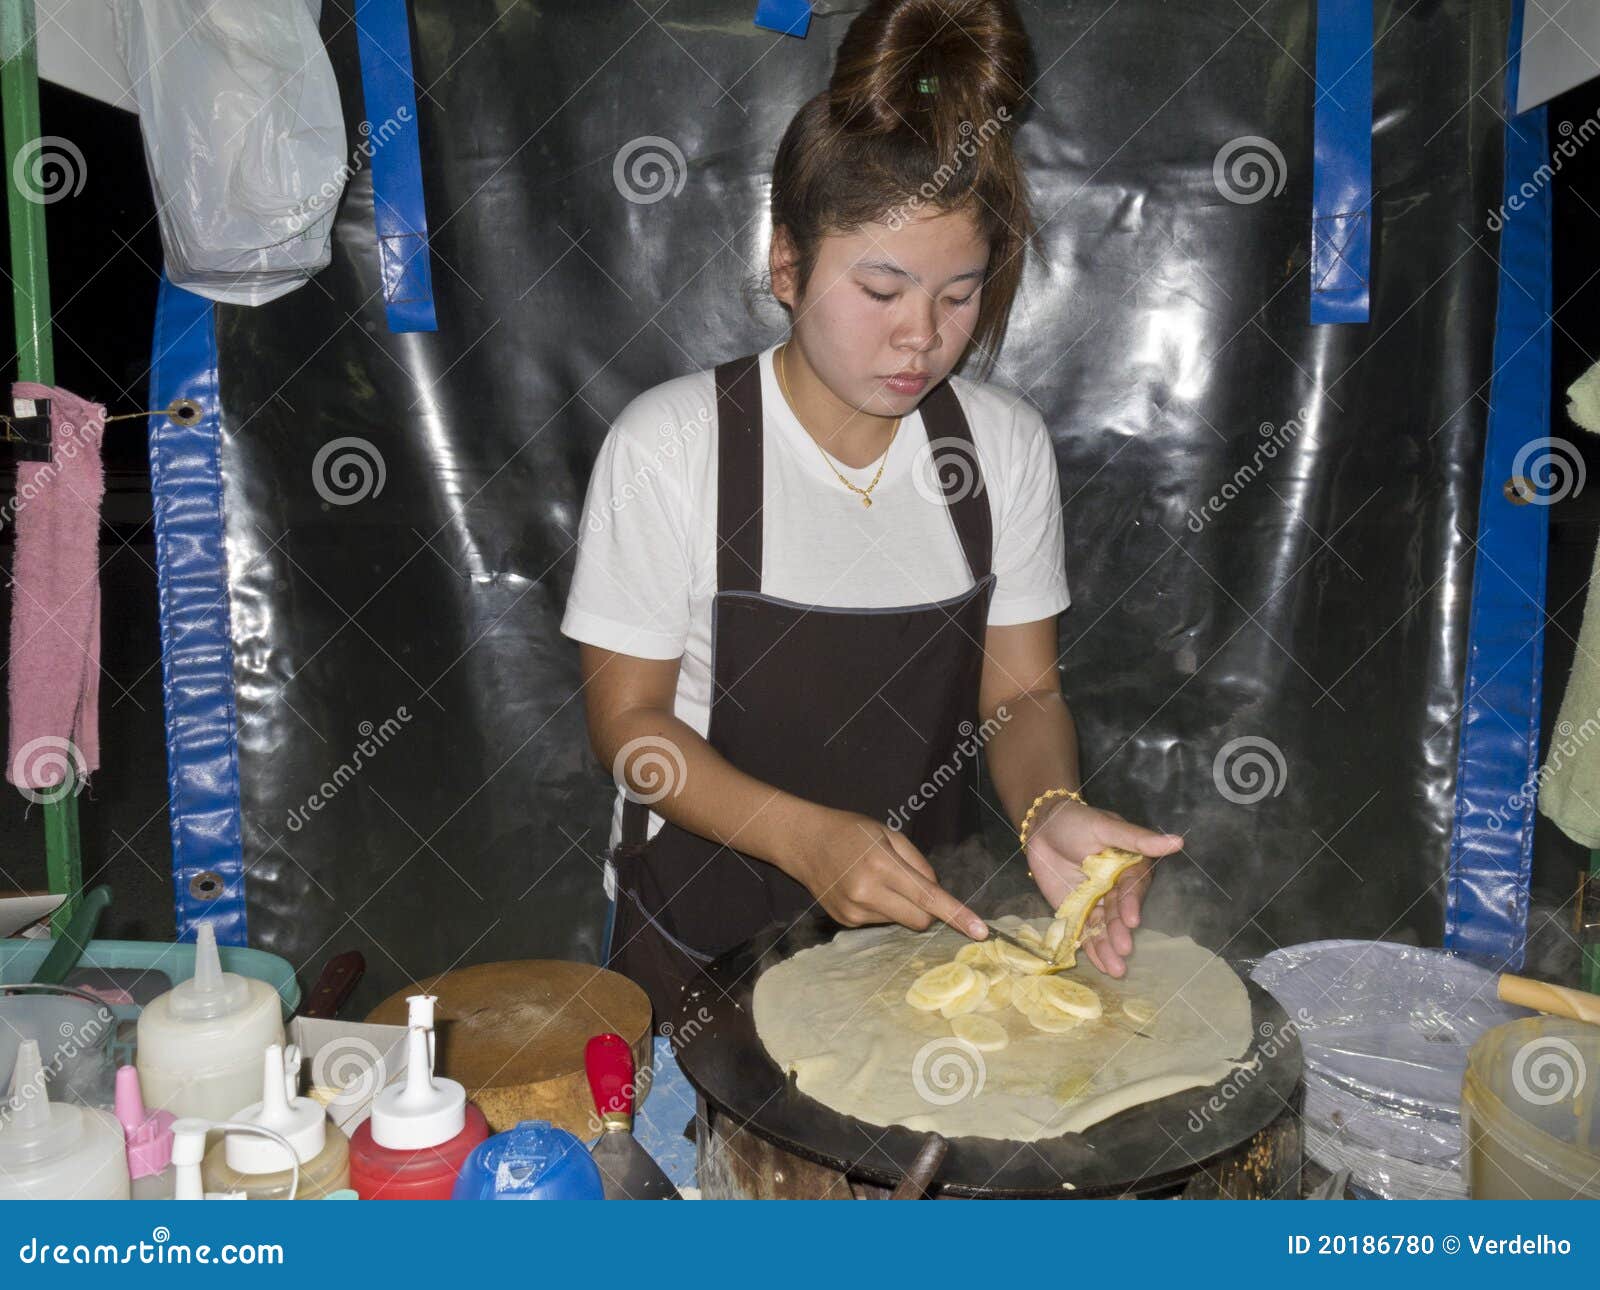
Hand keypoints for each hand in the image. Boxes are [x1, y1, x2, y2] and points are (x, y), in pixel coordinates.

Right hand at [788, 811, 985, 938]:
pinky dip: (883, 909)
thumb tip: (936, 893)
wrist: (803, 841)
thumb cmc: (850, 831)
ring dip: (902, 906)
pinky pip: (881, 923)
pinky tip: (864, 890)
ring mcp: (854, 911)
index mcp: (882, 865)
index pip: (929, 897)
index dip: (958, 915)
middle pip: (920, 920)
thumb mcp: (889, 834)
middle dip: (928, 909)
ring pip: (901, 922)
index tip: (981, 931)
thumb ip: (918, 864)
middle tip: (913, 883)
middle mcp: (867, 893)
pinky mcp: (845, 922)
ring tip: (878, 880)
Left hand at [1025, 798, 1181, 977]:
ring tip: (1115, 969)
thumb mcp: (1105, 827)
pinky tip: (1101, 966)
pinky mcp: (1078, 911)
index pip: (1132, 887)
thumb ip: (1138, 839)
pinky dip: (1092, 948)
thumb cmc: (1077, 821)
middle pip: (1119, 912)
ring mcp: (1097, 901)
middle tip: (1123, 949)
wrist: (1042, 827)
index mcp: (1129, 867)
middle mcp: (1116, 888)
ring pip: (1104, 927)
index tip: (1131, 919)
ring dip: (1109, 947)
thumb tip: (1177, 841)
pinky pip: (1086, 932)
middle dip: (1120, 931)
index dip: (1131, 903)